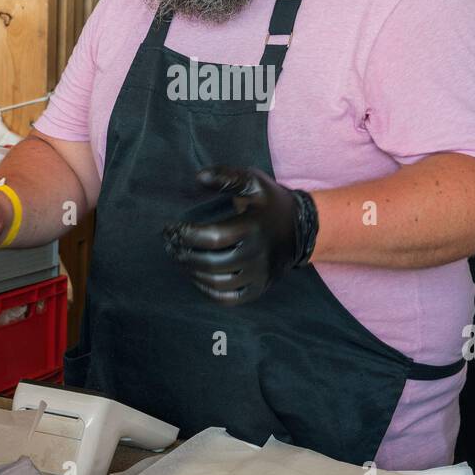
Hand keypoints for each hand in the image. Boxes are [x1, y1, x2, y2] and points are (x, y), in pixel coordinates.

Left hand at [162, 166, 317, 305]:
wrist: (303, 228)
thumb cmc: (271, 202)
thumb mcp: (253, 181)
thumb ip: (226, 177)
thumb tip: (198, 177)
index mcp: (253, 227)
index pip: (211, 237)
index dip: (186, 235)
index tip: (171, 229)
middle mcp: (257, 254)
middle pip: (210, 263)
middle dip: (184, 255)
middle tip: (171, 246)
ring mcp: (259, 274)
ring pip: (217, 282)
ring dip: (192, 272)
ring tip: (181, 259)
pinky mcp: (259, 287)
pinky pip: (229, 298)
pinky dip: (208, 291)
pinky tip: (198, 277)